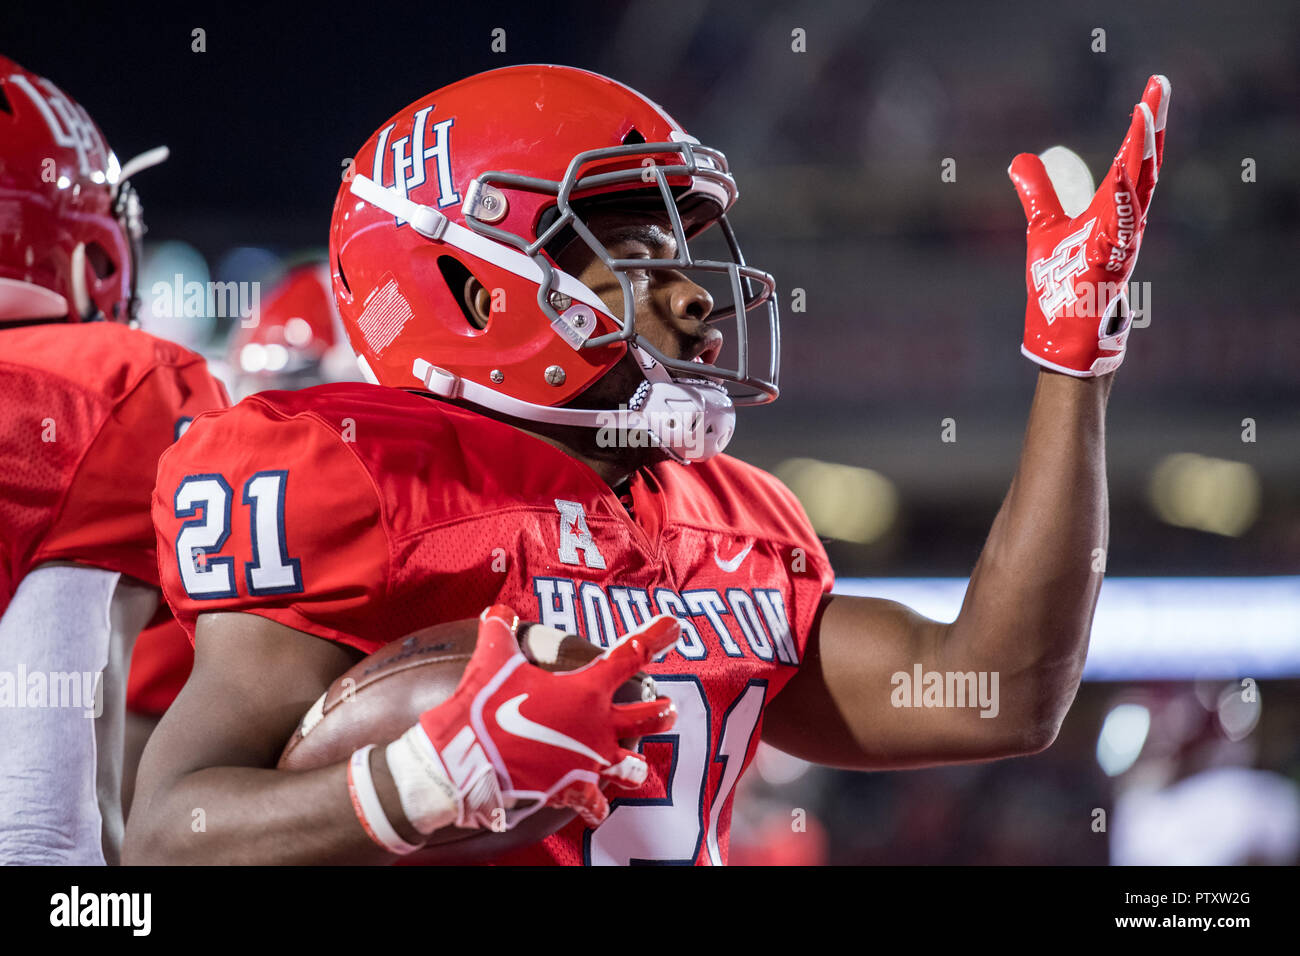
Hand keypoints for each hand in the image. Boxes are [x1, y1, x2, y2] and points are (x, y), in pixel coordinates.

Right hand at [391, 605, 678, 833]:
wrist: (468, 759)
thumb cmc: (485, 707)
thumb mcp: (493, 660)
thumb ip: (500, 630)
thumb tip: (499, 609)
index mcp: (586, 690)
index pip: (629, 656)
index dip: (655, 637)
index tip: (672, 626)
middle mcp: (597, 726)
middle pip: (644, 717)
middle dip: (658, 711)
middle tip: (669, 707)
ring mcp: (589, 761)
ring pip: (629, 766)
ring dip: (637, 765)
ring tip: (642, 765)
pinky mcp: (572, 790)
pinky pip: (594, 804)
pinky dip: (596, 807)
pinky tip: (598, 812)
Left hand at [1009, 74, 1170, 376]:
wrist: (1067, 338)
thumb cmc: (1061, 287)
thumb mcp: (1044, 230)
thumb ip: (1038, 194)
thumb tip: (1021, 159)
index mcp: (1115, 212)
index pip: (1133, 160)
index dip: (1143, 125)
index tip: (1154, 88)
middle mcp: (1125, 224)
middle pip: (1144, 167)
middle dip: (1151, 128)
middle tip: (1160, 87)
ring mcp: (1120, 245)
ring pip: (1138, 193)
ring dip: (1140, 155)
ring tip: (1144, 115)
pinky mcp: (1109, 268)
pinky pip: (1121, 230)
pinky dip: (1124, 202)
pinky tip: (1124, 175)